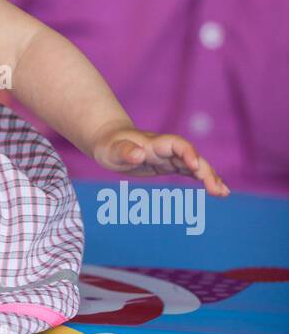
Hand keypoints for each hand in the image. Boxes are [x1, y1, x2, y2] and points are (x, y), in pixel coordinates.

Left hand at [92, 123, 228, 196]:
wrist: (110, 140)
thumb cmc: (109, 145)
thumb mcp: (111, 149)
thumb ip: (125, 151)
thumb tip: (139, 155)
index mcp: (153, 143)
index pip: (176, 144)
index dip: (188, 152)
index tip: (195, 165)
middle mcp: (166, 149)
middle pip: (191, 156)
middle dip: (205, 171)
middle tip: (217, 190)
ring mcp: (170, 157)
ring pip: (195, 165)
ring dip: (210, 177)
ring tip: (223, 193)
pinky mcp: (170, 165)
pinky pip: (191, 172)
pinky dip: (205, 180)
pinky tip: (219, 191)